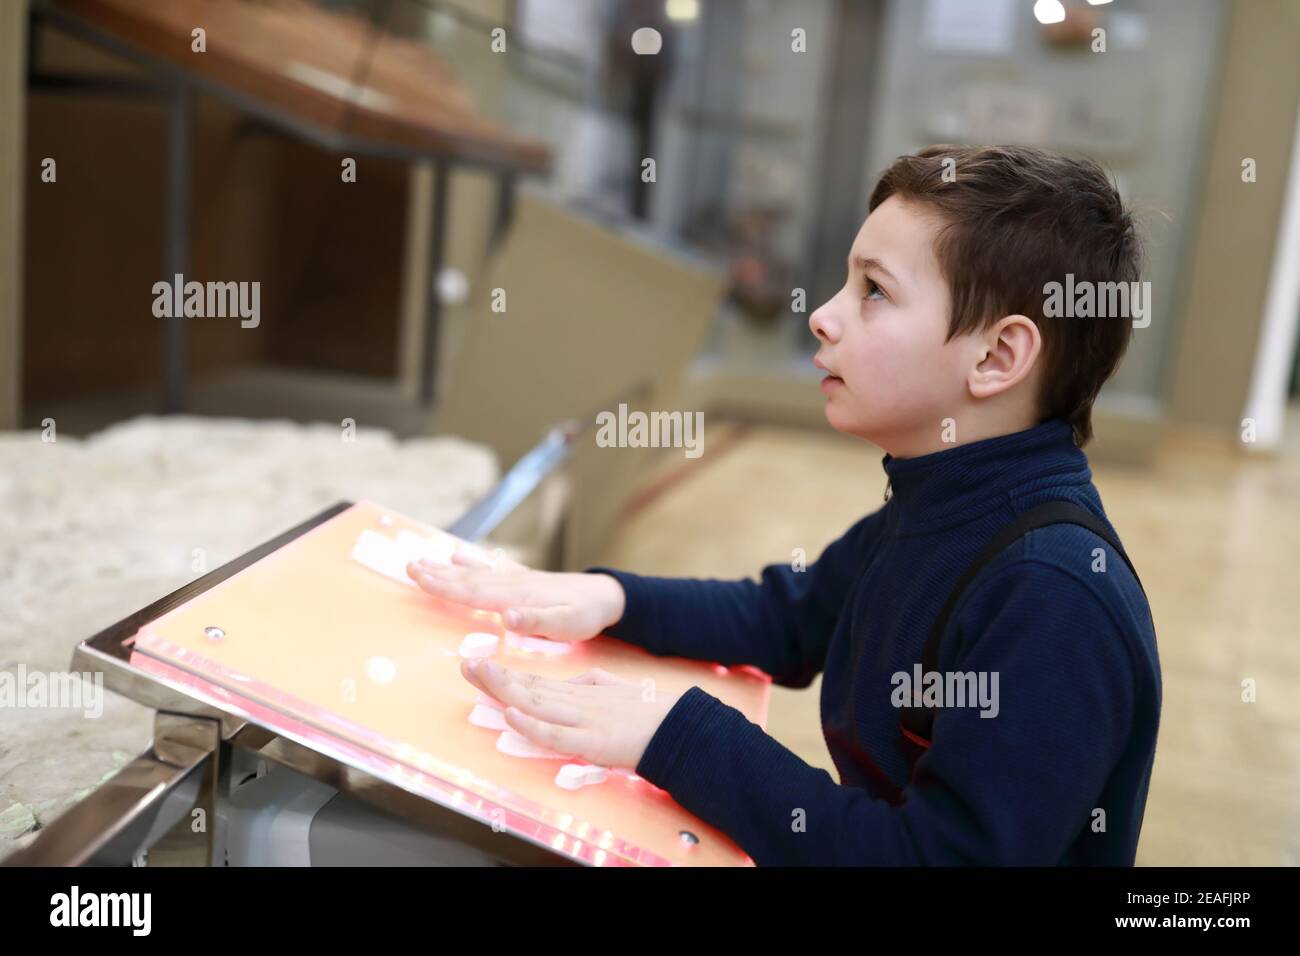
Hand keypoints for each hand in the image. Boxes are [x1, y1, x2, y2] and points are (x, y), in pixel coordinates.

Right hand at [406, 545, 624, 643]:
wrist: (608, 595)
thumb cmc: (587, 614)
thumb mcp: (567, 625)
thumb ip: (536, 622)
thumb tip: (506, 616)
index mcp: (518, 596)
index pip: (475, 593)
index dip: (445, 587)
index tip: (419, 579)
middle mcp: (514, 584)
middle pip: (468, 579)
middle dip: (437, 575)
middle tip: (408, 567)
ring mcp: (518, 579)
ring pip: (476, 573)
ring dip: (447, 569)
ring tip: (422, 561)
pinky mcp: (524, 579)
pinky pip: (492, 568)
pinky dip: (472, 561)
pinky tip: (458, 555)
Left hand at [462, 658, 678, 769]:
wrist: (679, 728)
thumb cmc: (647, 713)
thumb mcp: (614, 690)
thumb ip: (591, 684)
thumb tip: (571, 682)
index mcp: (579, 693)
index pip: (534, 683)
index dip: (504, 675)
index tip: (477, 664)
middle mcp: (576, 703)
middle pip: (529, 689)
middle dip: (495, 678)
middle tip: (467, 664)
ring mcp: (583, 720)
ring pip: (538, 705)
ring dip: (506, 691)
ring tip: (481, 676)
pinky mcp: (592, 741)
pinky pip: (556, 734)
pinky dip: (532, 726)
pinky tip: (512, 715)